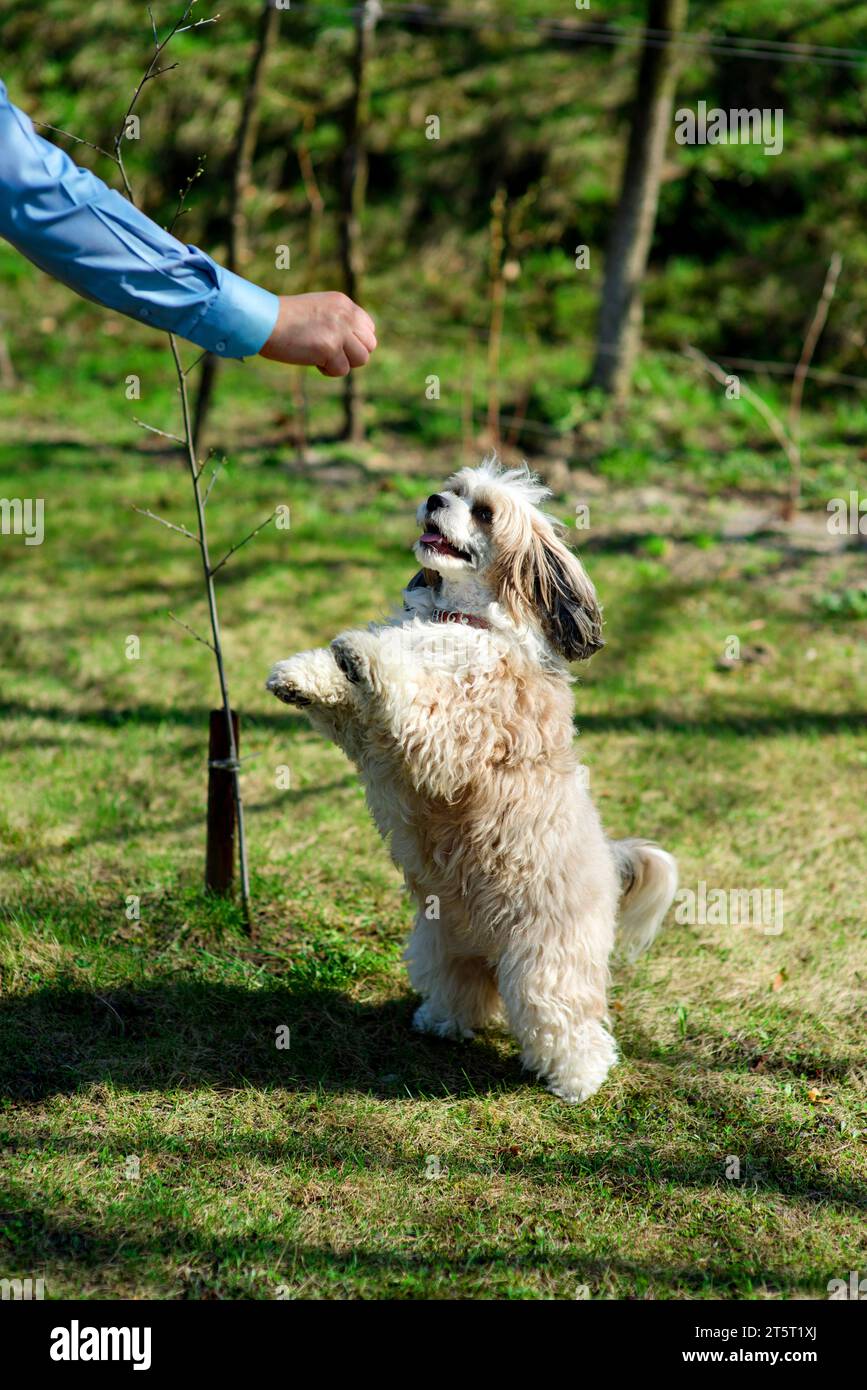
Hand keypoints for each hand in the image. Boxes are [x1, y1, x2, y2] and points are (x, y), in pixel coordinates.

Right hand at [258, 291, 376, 375]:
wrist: (264, 321)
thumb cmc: (285, 319)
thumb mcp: (318, 311)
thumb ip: (339, 322)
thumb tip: (354, 346)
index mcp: (344, 304)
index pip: (369, 328)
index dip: (355, 342)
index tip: (337, 344)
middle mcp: (346, 315)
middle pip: (369, 345)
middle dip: (352, 354)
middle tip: (330, 353)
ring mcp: (340, 331)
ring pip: (361, 359)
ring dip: (342, 363)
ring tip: (321, 356)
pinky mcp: (330, 347)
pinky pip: (342, 370)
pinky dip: (327, 370)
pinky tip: (311, 359)